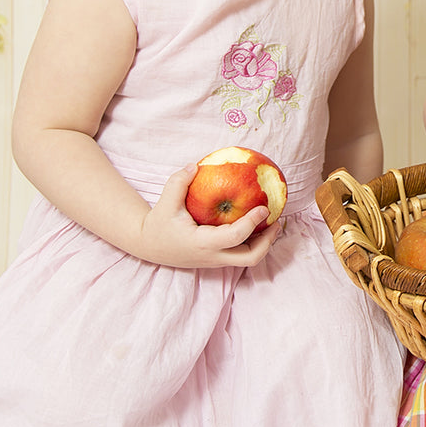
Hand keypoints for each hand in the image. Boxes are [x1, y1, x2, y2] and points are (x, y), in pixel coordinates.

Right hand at [135, 165, 281, 268]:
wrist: (150, 246)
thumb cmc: (159, 224)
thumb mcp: (165, 202)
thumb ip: (178, 183)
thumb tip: (195, 166)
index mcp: (202, 244)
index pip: (234, 237)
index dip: (251, 223)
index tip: (264, 207)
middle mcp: (212, 256)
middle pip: (250, 259)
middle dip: (268, 242)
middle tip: (276, 221)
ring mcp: (216, 261)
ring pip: (248, 259)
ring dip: (264, 243)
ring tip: (272, 222)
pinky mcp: (217, 259)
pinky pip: (240, 254)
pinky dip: (253, 242)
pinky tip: (257, 223)